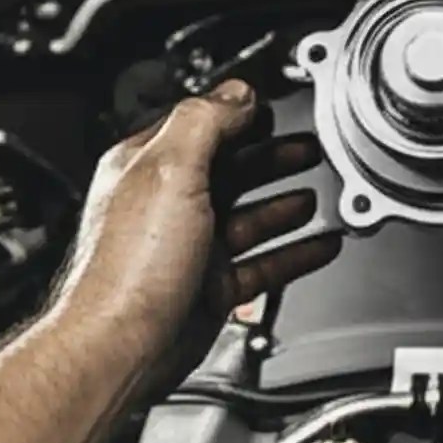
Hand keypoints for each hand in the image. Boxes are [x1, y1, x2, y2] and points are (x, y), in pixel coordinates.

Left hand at [57, 79, 340, 354]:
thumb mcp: (170, 170)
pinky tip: (321, 243)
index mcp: (149, 168)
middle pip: (231, 169)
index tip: (273, 106)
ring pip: (251, 217)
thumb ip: (206, 122)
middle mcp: (169, 205)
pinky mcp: (211, 288)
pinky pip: (264, 264)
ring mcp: (192, 248)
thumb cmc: (128, 268)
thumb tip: (236, 94)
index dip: (239, 113)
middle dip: (272, 155)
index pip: (201, 125)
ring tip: (318, 188)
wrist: (120, 348)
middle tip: (307, 145)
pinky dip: (297, 253)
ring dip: (287, 203)